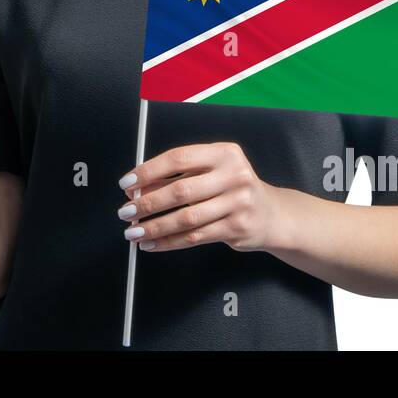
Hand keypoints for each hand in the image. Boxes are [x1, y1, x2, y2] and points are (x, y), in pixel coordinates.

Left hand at [117, 142, 277, 252]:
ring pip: (186, 218)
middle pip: (181, 190)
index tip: (128, 182)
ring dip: (154, 227)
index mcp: (224, 153)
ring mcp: (238, 203)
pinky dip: (169, 242)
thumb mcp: (210, 172)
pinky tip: (152, 243)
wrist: (272, 214)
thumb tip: (137, 189)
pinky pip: (195, 237)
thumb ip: (177, 177)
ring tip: (133, 231)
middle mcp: (234, 175)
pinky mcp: (237, 228)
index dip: (149, 171)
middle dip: (147, 203)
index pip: (179, 158)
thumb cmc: (232, 188)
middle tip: (125, 211)